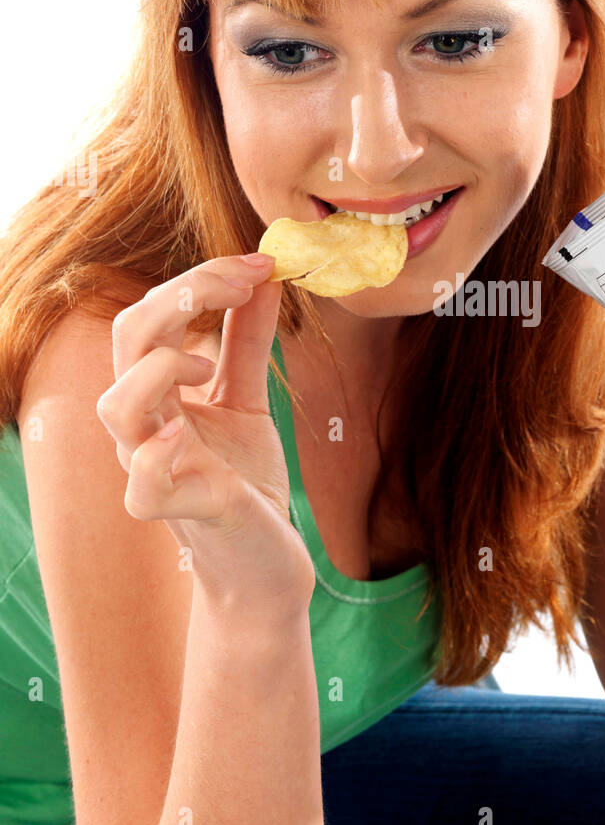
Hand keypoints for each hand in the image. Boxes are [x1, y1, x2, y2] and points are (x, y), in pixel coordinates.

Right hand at [97, 253, 316, 617]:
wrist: (265, 559)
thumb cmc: (245, 479)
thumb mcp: (248, 398)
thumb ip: (247, 341)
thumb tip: (264, 275)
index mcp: (156, 392)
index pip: (152, 316)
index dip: (200, 279)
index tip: (259, 265)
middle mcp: (144, 424)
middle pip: (128, 341)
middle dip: (182, 297)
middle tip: (244, 282)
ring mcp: (153, 468)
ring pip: (118, 406)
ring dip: (162, 368)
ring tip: (210, 367)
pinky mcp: (177, 513)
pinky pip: (142, 485)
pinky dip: (158, 455)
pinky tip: (187, 435)